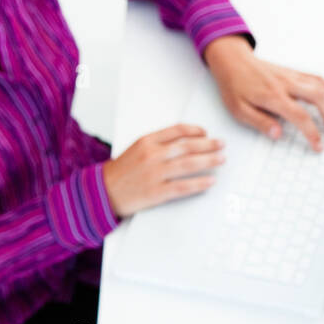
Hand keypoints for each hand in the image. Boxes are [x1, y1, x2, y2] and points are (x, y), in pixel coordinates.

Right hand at [100, 123, 225, 217]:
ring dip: (209, 161)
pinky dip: (199, 184)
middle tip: (222, 144)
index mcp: (147, 141)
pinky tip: (210, 181)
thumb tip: (186, 141)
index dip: (195, 131)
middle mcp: (152, 155)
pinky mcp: (156, 192)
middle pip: (187, 146)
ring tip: (221, 159)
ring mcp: (154, 174)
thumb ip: (158, 143)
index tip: (206, 133)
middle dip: (208, 145)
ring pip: (188, 164)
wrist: (101, 192)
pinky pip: (183, 187)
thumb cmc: (121, 171)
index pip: (177, 131)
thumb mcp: (136, 149)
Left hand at [202, 34, 323, 151]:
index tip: (318, 145)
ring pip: (321, 87)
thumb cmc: (234, 85)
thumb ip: (259, 122)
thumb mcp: (238, 109)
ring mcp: (292, 76)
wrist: (232, 60)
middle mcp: (286, 84)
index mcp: (273, 96)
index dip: (312, 133)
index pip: (300, 116)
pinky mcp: (294, 73)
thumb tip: (278, 134)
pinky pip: (317, 78)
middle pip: (318, 98)